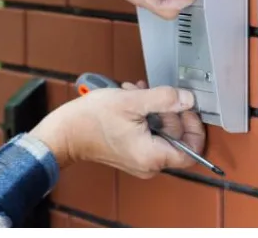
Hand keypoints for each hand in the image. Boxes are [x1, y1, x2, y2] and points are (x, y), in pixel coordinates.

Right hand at [29, 80, 205, 178]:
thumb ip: (164, 99)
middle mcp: (148, 164)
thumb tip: (187, 98)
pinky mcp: (129, 153)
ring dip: (153, 110)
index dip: (193, 125)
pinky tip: (131, 101)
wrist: (63, 132)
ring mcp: (138, 160)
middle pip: (176, 138)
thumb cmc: (90, 121)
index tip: (186, 108)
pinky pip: (147, 135)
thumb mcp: (131, 101)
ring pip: (160, 134)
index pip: (194, 149)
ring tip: (137, 94)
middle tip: (155, 95)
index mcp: (153, 156)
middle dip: (168, 111)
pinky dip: (143, 117)